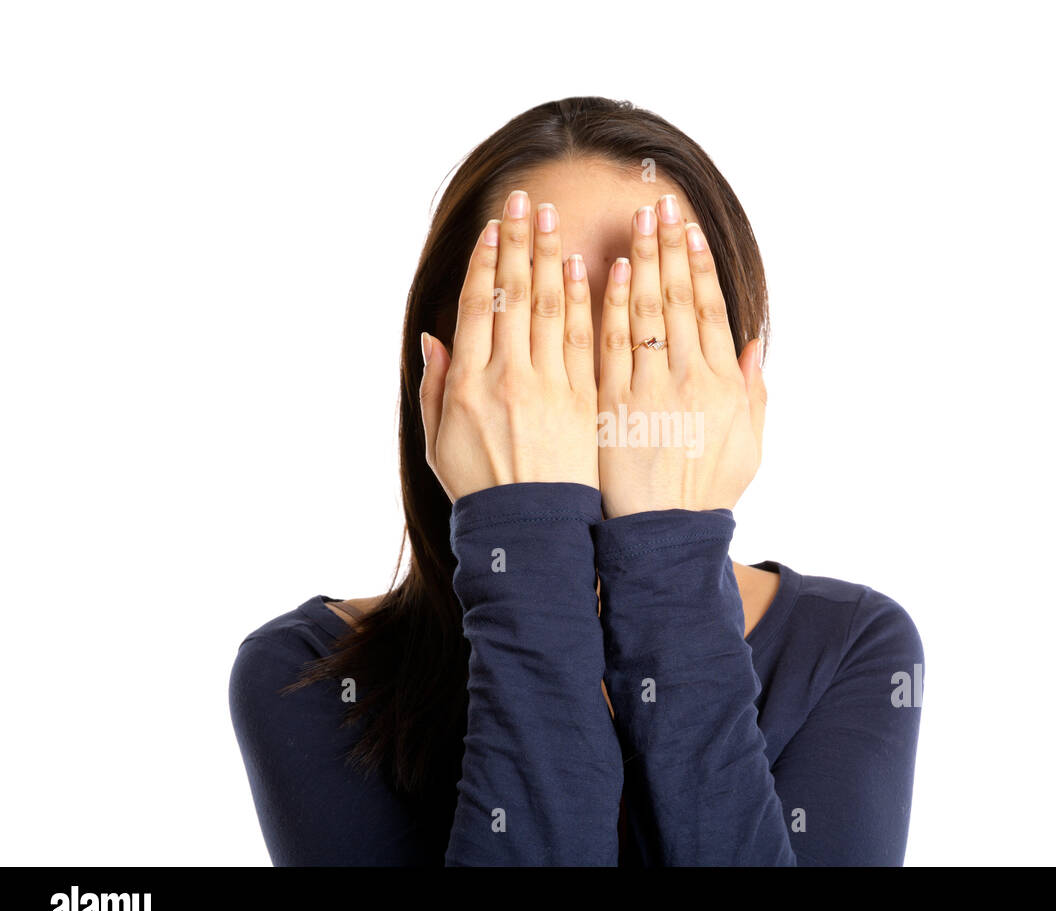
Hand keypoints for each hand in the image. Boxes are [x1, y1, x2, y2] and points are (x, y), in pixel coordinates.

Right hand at [419, 190, 597, 501]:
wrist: (531, 532)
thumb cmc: (481, 487)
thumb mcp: (437, 441)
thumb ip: (434, 386)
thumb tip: (432, 337)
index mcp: (468, 383)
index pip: (478, 304)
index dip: (487, 260)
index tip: (495, 225)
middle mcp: (508, 376)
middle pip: (515, 294)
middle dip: (521, 242)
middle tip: (528, 200)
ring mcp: (549, 386)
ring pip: (553, 308)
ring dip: (554, 258)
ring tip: (555, 219)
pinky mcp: (585, 401)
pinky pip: (587, 341)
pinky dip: (589, 301)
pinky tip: (590, 268)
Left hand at [596, 194, 765, 518]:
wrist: (661, 538)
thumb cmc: (705, 493)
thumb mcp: (748, 446)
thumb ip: (754, 392)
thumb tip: (755, 345)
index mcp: (723, 386)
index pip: (710, 309)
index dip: (700, 265)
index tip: (690, 228)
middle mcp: (687, 380)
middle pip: (677, 299)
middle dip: (668, 247)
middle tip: (659, 203)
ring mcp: (647, 390)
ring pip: (643, 312)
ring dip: (640, 261)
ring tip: (634, 220)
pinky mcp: (611, 405)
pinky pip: (607, 345)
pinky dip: (609, 305)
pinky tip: (607, 269)